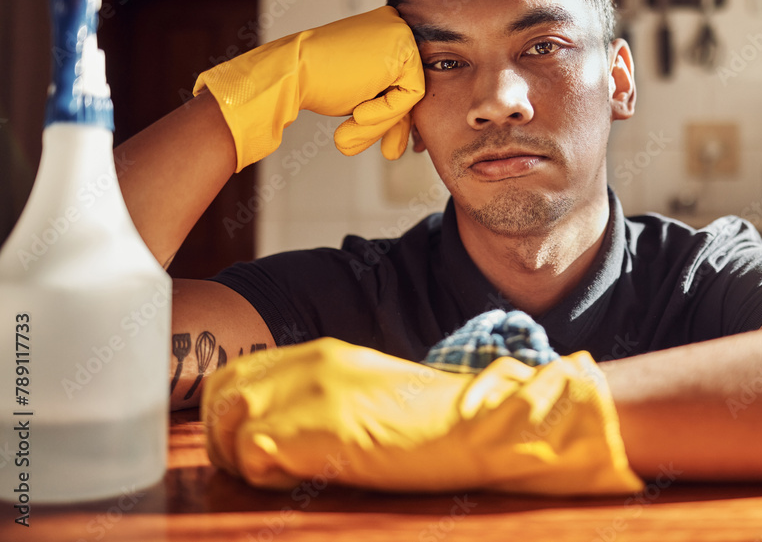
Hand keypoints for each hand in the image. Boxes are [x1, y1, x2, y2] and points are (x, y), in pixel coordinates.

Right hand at [193, 6, 423, 169]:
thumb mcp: (362, 97)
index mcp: (385, 33)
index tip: (392, 146)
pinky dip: (386, 113)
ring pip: (411, 95)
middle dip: (397, 125)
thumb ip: (388, 108)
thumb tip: (408, 140)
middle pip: (410, 88)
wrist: (293, 72)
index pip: (404, 81)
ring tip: (351, 133)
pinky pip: (411, 94)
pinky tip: (357, 114)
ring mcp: (402, 32)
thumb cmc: (319, 84)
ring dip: (383, 123)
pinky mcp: (403, 46)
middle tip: (389, 153)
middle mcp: (397, 25)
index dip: (398, 117)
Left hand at [201, 337, 641, 494]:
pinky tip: (301, 478)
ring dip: (240, 455)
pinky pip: (250, 453)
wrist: (472, 427)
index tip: (248, 441)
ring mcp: (307, 391)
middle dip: (223, 431)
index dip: (232, 410)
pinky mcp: (310, 428)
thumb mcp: (369, 390)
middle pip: (222, 389)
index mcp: (322, 352)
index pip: (242, 370)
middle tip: (254, 464)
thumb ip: (324, 392)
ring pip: (226, 421)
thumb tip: (285, 421)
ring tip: (280, 473)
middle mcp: (308, 362)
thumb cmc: (431, 421)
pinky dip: (263, 474)